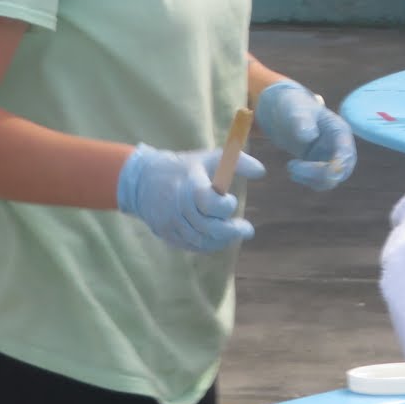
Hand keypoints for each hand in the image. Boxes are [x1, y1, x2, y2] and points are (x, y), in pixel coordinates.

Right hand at [117, 144, 264, 250]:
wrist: (143, 180)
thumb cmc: (185, 168)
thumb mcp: (209, 158)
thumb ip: (238, 162)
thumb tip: (262, 171)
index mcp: (188, 183)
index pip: (208, 202)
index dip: (225, 206)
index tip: (231, 201)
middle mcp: (177, 204)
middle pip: (206, 227)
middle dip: (231, 231)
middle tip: (247, 230)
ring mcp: (169, 221)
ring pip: (200, 240)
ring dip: (222, 240)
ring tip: (235, 234)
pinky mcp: (165, 233)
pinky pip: (190, 245)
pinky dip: (207, 245)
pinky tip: (218, 239)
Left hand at [255, 81, 357, 190]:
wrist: (285, 113)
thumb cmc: (294, 106)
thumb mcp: (297, 109)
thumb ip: (303, 120)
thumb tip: (309, 136)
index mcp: (340, 131)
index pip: (346, 154)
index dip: (337, 166)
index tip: (320, 172)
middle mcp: (340, 147)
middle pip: (339, 171)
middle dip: (318, 174)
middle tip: (292, 166)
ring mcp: (330, 158)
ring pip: (328, 180)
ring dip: (309, 179)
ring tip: (290, 166)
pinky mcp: (320, 167)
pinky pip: (318, 182)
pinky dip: (305, 180)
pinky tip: (292, 170)